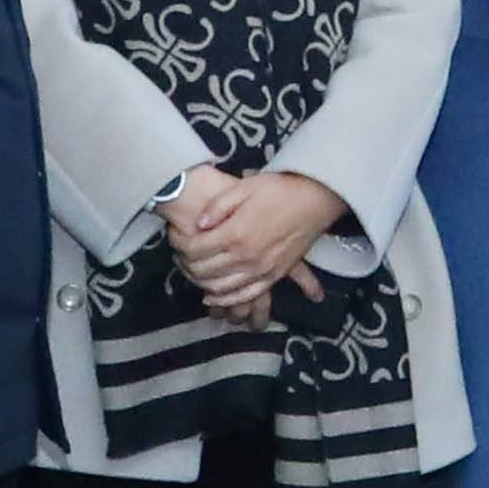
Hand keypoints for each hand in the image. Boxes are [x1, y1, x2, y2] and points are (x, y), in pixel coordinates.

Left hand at [167, 165, 339, 310]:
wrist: (315, 199)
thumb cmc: (279, 190)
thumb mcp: (244, 188)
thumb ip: (218, 207)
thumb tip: (199, 224)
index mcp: (236, 233)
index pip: (195, 249)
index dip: (178, 243)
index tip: (174, 235)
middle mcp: (246, 256)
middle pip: (204, 271)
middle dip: (185, 264)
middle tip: (179, 254)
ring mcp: (261, 269)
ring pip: (220, 288)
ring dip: (201, 282)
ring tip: (193, 270)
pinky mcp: (274, 275)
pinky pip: (245, 295)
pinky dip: (226, 299)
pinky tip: (213, 296)